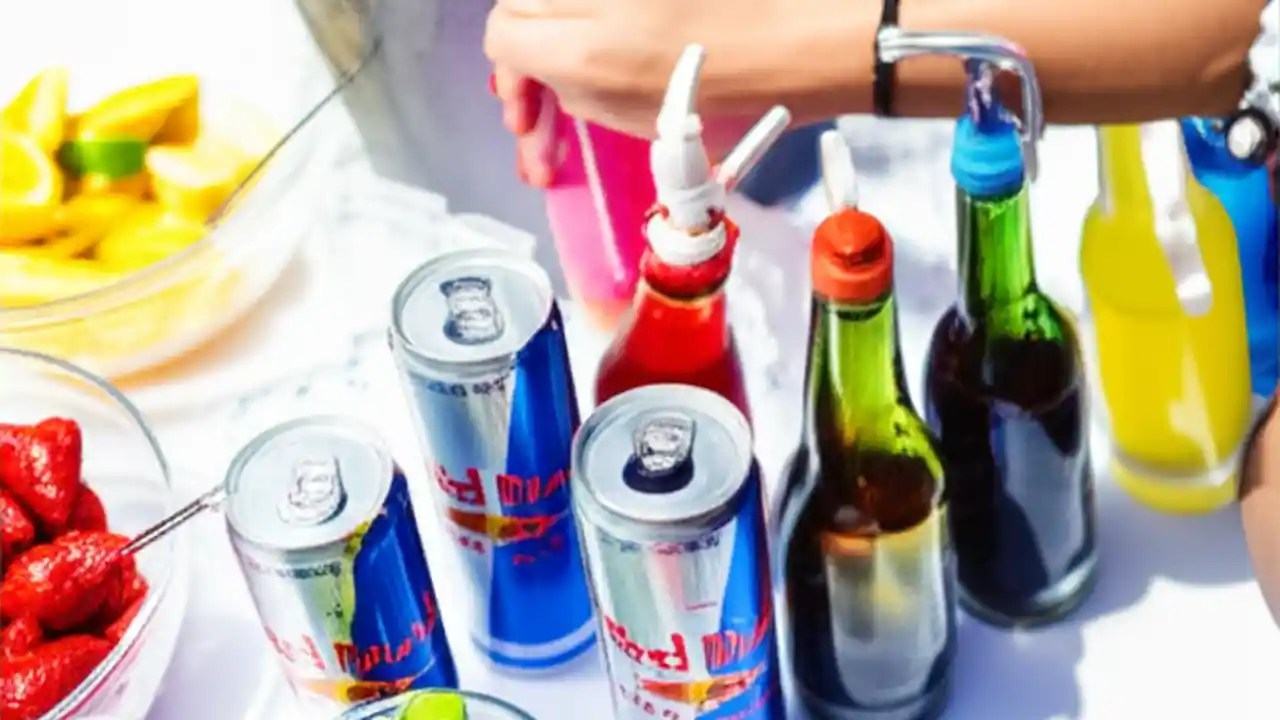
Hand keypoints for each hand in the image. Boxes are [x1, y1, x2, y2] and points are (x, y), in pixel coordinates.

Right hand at [485, 0, 841, 181]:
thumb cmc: (742, 93)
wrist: (812, 36)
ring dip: (549, 36)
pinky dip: (583, 20)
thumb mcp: (643, 120)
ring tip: (567, 82)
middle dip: (521, 57)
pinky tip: (602, 51)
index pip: (503, 38)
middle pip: (518, 4)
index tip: (531, 120)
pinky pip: (592, 1)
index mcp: (588, 48)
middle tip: (540, 110)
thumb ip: (582, 93)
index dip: (511, 82)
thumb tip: (557, 80)